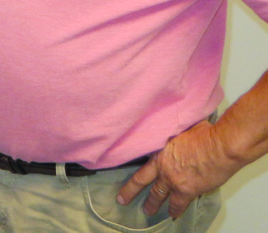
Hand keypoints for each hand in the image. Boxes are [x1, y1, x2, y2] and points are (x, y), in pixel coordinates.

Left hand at [117, 120, 237, 218]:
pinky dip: (176, 210)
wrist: (221, 146)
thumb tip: (172, 130)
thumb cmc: (205, 133)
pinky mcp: (187, 190)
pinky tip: (173, 215)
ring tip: (148, 211)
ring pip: (157, 195)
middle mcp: (162, 166)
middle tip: (123, 199)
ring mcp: (172, 179)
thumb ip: (172, 133)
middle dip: (131, 191)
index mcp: (158, 149)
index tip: (122, 166)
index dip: (129, 162)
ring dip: (152, 204)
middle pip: (141, 181)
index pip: (138, 158)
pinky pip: (178, 204)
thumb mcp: (180, 127)